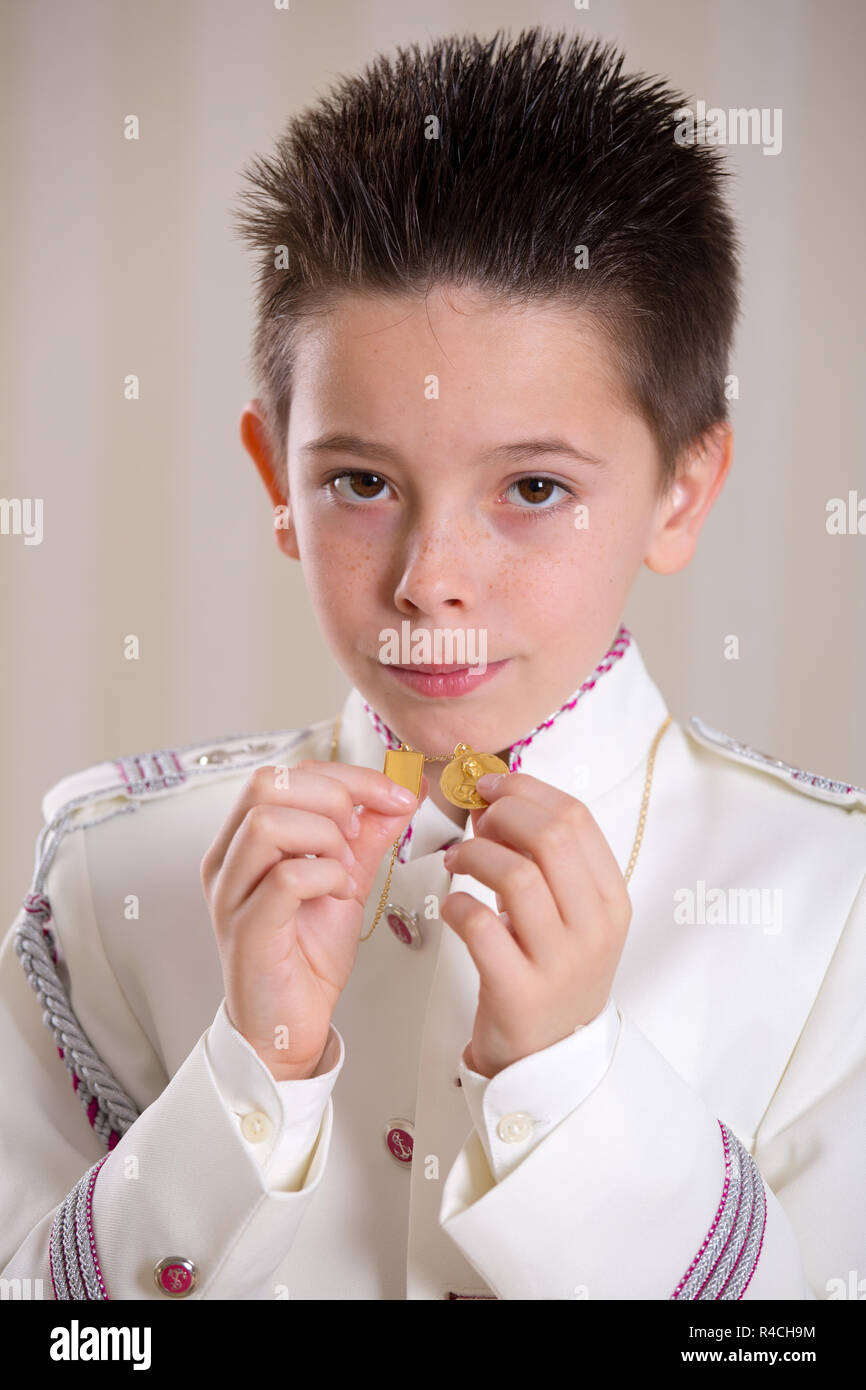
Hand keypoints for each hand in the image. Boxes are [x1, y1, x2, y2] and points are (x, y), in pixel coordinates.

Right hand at [201, 760, 426, 1079]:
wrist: (288, 1024)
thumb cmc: (306, 956)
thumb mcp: (346, 880)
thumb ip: (368, 836)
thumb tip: (402, 792)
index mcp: (245, 839)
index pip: (288, 774)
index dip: (347, 774)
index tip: (394, 795)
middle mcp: (228, 859)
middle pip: (267, 783)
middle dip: (332, 797)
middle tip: (359, 835)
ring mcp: (231, 893)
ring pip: (267, 823)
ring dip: (324, 838)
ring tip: (346, 870)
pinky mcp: (246, 928)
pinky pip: (284, 878)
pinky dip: (324, 875)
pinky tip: (338, 893)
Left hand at [440, 771, 628, 1078]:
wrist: (550, 1057)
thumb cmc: (552, 970)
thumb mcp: (570, 913)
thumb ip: (546, 860)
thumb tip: (498, 798)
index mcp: (611, 899)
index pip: (577, 819)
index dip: (527, 790)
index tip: (492, 787)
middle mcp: (594, 927)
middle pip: (551, 837)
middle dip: (503, 816)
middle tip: (476, 825)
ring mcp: (560, 961)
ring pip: (516, 875)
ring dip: (475, 855)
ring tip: (458, 862)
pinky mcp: (519, 991)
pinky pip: (481, 926)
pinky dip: (457, 905)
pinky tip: (453, 907)